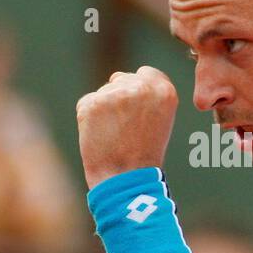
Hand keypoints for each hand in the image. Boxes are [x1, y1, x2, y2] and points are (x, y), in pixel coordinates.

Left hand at [77, 66, 177, 188]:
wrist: (125, 179)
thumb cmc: (144, 154)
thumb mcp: (161, 120)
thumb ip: (149, 95)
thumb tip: (121, 78)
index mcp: (165, 90)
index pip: (146, 73)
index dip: (139, 92)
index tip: (138, 113)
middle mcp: (141, 87)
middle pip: (122, 79)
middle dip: (119, 98)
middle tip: (124, 128)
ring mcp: (115, 94)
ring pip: (104, 92)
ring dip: (104, 109)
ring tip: (114, 135)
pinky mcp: (92, 103)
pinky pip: (87, 103)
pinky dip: (89, 118)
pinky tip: (100, 136)